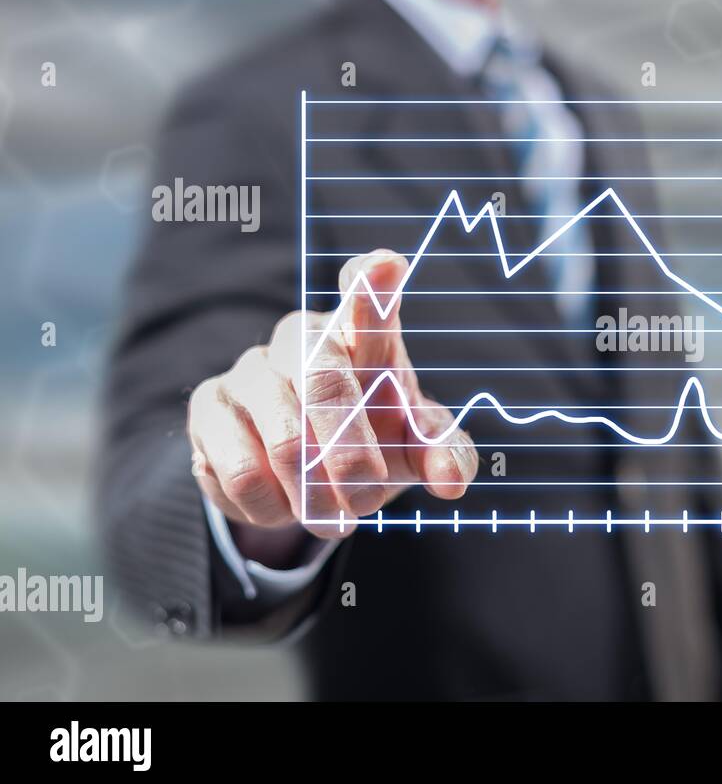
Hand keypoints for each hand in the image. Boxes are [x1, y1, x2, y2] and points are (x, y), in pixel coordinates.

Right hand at [187, 249, 476, 539]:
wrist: (307, 477)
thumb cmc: (374, 443)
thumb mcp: (416, 451)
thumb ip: (443, 457)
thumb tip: (451, 480)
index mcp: (365, 337)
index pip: (367, 298)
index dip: (373, 284)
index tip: (388, 266)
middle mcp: (303, 336)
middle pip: (324, 377)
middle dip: (349, 450)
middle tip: (366, 497)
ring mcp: (250, 366)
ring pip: (279, 437)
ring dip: (311, 493)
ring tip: (333, 517)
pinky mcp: (208, 405)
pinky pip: (238, 468)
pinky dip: (270, 504)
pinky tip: (285, 507)